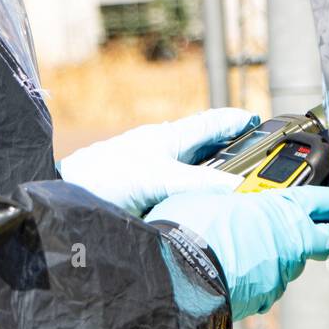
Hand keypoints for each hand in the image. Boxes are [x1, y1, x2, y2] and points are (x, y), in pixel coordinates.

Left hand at [56, 108, 257, 214]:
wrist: (69, 195)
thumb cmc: (105, 177)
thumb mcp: (160, 179)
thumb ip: (199, 183)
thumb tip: (236, 186)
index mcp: (170, 137)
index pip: (213, 123)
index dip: (238, 121)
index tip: (259, 122)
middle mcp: (165, 150)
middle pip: (207, 147)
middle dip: (232, 150)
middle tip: (258, 160)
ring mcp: (155, 169)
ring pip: (194, 168)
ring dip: (214, 175)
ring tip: (236, 185)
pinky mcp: (146, 189)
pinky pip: (181, 188)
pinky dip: (197, 194)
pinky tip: (202, 207)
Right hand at [147, 186, 328, 320]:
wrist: (178, 270)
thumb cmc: (191, 229)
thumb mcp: (209, 196)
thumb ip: (231, 200)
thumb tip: (226, 202)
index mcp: (281, 208)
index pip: (322, 203)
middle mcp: (290, 241)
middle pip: (321, 241)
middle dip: (320, 238)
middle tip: (315, 235)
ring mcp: (281, 273)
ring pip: (287, 266)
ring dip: (272, 261)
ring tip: (241, 255)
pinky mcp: (266, 298)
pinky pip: (266, 288)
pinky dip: (253, 283)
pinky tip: (231, 275)